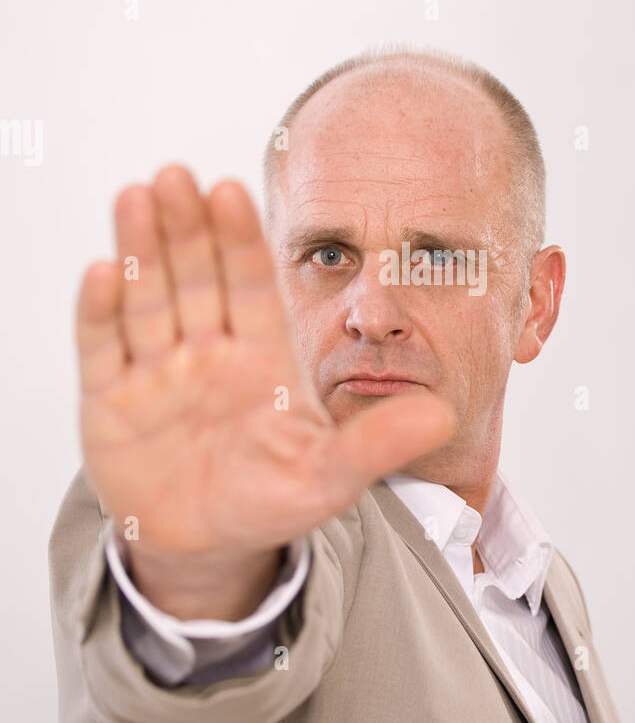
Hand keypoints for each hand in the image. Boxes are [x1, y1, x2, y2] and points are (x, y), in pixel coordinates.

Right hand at [76, 166, 454, 615]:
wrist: (208, 548)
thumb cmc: (272, 501)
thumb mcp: (330, 476)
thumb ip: (377, 443)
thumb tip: (445, 418)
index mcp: (261, 354)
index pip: (252, 284)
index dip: (241, 239)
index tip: (232, 189)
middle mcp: (207, 349)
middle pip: (196, 276)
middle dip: (186, 228)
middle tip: (176, 174)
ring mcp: (156, 370)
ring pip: (148, 298)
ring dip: (140, 249)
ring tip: (135, 195)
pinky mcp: (109, 400)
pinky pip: (103, 349)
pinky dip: (100, 312)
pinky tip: (102, 271)